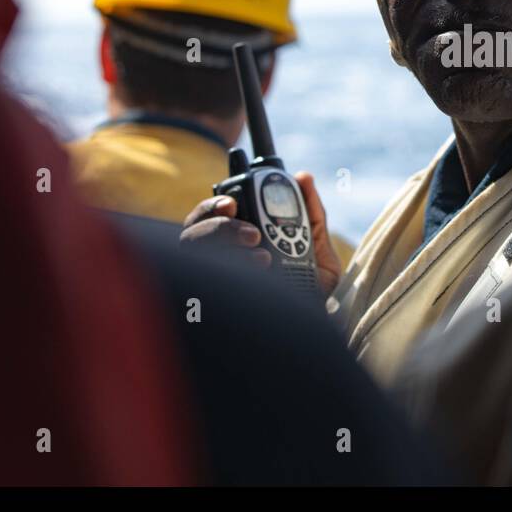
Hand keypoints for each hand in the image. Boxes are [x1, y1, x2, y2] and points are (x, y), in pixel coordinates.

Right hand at [180, 174, 340, 295]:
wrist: (314, 334)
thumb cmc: (310, 288)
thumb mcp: (318, 249)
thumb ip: (312, 213)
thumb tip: (303, 177)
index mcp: (234, 239)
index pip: (209, 215)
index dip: (215, 205)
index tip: (233, 203)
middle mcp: (214, 259)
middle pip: (193, 234)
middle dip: (220, 228)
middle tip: (254, 234)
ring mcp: (208, 285)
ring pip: (194, 259)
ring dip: (226, 253)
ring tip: (262, 258)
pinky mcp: (208, 309)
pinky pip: (201, 293)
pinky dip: (228, 280)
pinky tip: (255, 279)